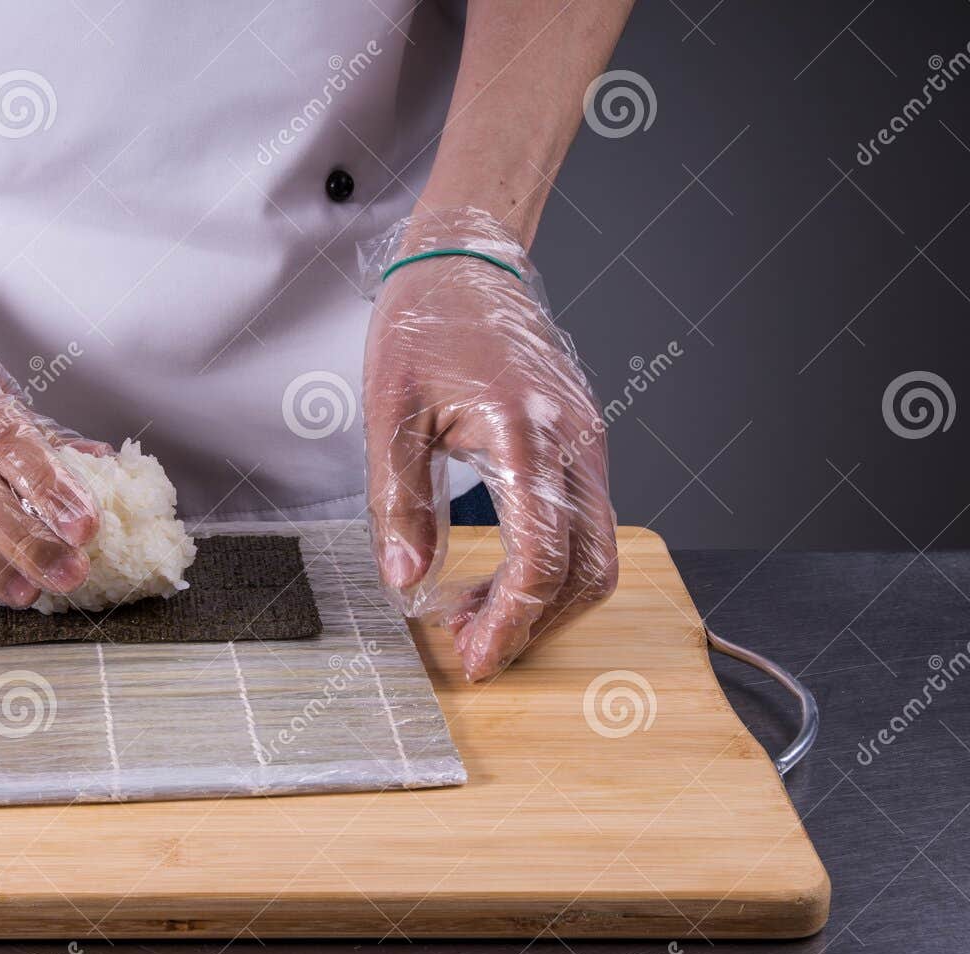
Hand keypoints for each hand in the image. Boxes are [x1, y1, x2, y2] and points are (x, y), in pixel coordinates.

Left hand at [362, 208, 617, 680]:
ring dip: (544, 602)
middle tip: (469, 649)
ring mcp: (589, 444)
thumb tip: (405, 580)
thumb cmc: (424, 326)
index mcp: (527, 435)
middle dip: (533, 625)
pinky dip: (549, 568)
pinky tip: (494, 577)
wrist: (466, 263)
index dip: (512, 622)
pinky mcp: (585, 445)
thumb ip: (398, 502)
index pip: (543, 558)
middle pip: (587, 570)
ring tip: (474, 617)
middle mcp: (576, 444)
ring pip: (597, 555)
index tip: (475, 658)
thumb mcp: (389, 415)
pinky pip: (587, 526)